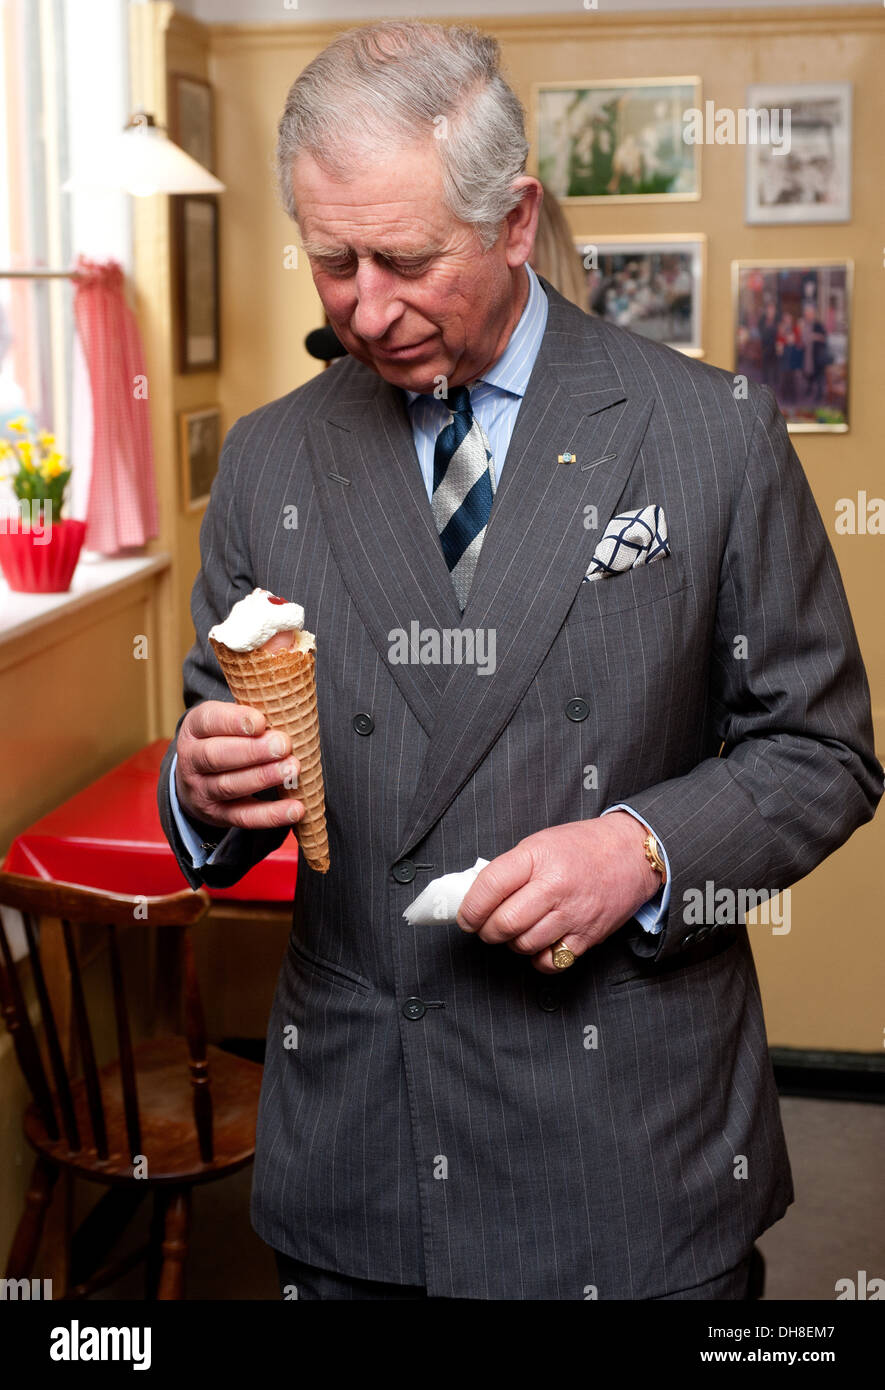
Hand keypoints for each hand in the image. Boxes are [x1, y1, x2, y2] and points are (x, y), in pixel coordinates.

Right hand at [175, 700, 303, 831]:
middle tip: (283, 744)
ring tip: (292, 769)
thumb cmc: (224, 739)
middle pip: (216, 756)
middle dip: (252, 751)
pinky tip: (296, 809)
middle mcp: (192, 760)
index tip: (261, 721)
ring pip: (229, 786)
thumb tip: (289, 704)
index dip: (234, 721)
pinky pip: (244, 817)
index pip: (208, 721)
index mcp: (194, 729)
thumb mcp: (225, 719)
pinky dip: (271, 815)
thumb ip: (250, 714)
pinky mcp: (218, 815)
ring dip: (263, 778)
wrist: (196, 777)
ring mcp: (202, 790)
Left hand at [455, 812, 661, 973]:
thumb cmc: (582, 847)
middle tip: (486, 927)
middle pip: (504, 923)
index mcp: (537, 857)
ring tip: (515, 931)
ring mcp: (572, 913)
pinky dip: (538, 958)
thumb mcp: (540, 843)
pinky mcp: (588, 936)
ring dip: (511, 943)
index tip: (466, 917)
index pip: (489, 887)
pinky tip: (538, 943)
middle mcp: (554, 886)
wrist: (631, 853)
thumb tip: (476, 898)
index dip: (470, 908)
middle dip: (487, 931)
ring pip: (524, 945)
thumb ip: (510, 870)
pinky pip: (551, 961)